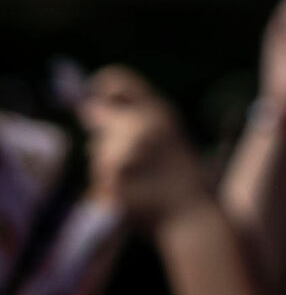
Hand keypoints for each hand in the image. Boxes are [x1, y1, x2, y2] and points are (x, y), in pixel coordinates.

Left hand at [76, 67, 208, 228]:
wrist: (191, 214)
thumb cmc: (180, 175)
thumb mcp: (166, 136)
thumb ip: (132, 118)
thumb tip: (86, 108)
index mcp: (159, 111)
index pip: (118, 81)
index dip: (103, 84)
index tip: (98, 94)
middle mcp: (139, 125)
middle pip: (99, 112)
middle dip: (104, 128)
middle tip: (127, 151)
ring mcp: (122, 150)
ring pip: (96, 148)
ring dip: (107, 160)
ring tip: (138, 176)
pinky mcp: (110, 176)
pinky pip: (96, 173)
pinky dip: (108, 182)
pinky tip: (132, 190)